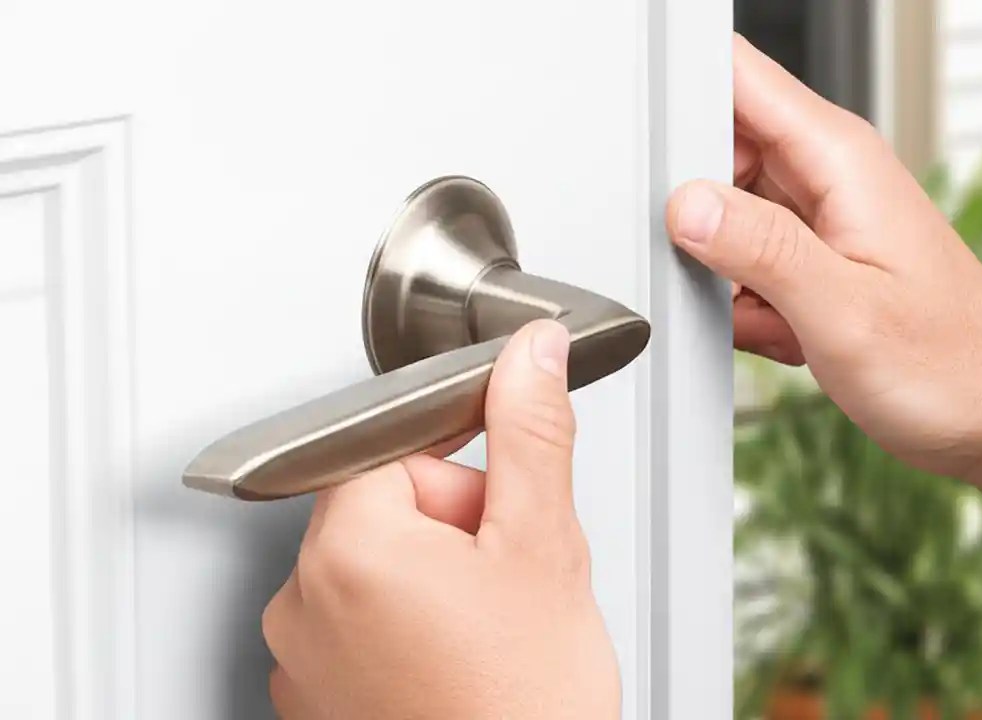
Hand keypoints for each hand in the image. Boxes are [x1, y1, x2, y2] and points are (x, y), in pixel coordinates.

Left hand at [262, 320, 620, 719]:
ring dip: (432, 576)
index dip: (462, 470)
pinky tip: (457, 660)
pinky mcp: (314, 698)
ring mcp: (300, 656)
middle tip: (502, 577)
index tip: (498, 502)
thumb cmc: (525, 700)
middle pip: (381, 505)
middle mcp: (301, 601)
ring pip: (373, 566)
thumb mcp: (543, 545)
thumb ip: (531, 433)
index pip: (392, 448)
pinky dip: (405, 627)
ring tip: (485, 628)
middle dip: (451, 523)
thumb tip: (529, 354)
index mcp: (349, 548)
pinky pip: (356, 624)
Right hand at [668, 35, 981, 477]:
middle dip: (692, 212)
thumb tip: (688, 205)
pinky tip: (787, 333)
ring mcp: (817, 217)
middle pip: (714, 150)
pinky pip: (743, 263)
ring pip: (722, 215)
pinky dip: (746, 305)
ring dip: (724, 271)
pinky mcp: (812, 260)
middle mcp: (827, 176)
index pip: (740, 76)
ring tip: (777, 314)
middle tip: (723, 271)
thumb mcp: (845, 312)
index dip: (681, 91)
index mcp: (838, 159)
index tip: (641, 138)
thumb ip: (762, 250)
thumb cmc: (953, 365)